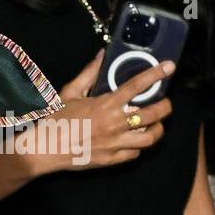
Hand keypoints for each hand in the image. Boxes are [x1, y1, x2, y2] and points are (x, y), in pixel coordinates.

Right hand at [41, 50, 175, 171]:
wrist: (46, 147)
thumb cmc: (57, 118)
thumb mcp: (70, 92)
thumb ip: (89, 74)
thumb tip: (102, 56)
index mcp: (105, 104)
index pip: (136, 86)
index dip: (155, 74)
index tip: (169, 67)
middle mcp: (114, 123)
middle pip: (152, 114)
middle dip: (165, 107)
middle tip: (165, 103)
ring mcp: (115, 143)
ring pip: (150, 138)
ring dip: (157, 129)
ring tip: (155, 125)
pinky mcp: (113, 159)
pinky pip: (135, 153)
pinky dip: (138, 146)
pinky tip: (133, 140)